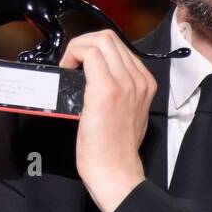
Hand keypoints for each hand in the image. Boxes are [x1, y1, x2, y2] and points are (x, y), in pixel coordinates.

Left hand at [60, 28, 154, 211]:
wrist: (116, 173)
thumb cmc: (116, 151)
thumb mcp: (127, 115)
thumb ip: (120, 93)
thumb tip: (95, 80)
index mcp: (144, 84)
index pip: (119, 48)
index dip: (94, 50)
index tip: (80, 66)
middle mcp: (138, 80)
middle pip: (109, 38)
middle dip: (84, 44)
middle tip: (71, 62)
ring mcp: (124, 84)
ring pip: (100, 41)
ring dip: (78, 48)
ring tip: (68, 66)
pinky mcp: (106, 91)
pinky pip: (89, 54)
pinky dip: (73, 55)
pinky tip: (66, 69)